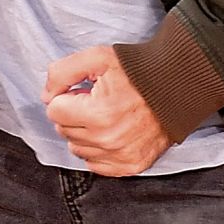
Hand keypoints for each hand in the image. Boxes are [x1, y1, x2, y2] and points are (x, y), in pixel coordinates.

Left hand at [42, 45, 172, 177]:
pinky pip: (96, 165)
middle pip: (64, 131)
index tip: (85, 91)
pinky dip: (99, 150)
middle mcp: (109, 141)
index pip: (54, 111)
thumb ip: (62, 72)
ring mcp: (121, 156)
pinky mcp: (132, 166)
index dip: (68, 97)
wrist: (177, 86)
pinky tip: (113, 132)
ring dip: (85, 133)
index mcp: (98, 114)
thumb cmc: (137, 70)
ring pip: (78, 149)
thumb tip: (46, 97)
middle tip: (97, 101)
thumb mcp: (97, 57)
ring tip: (106, 115)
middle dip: (74, 114)